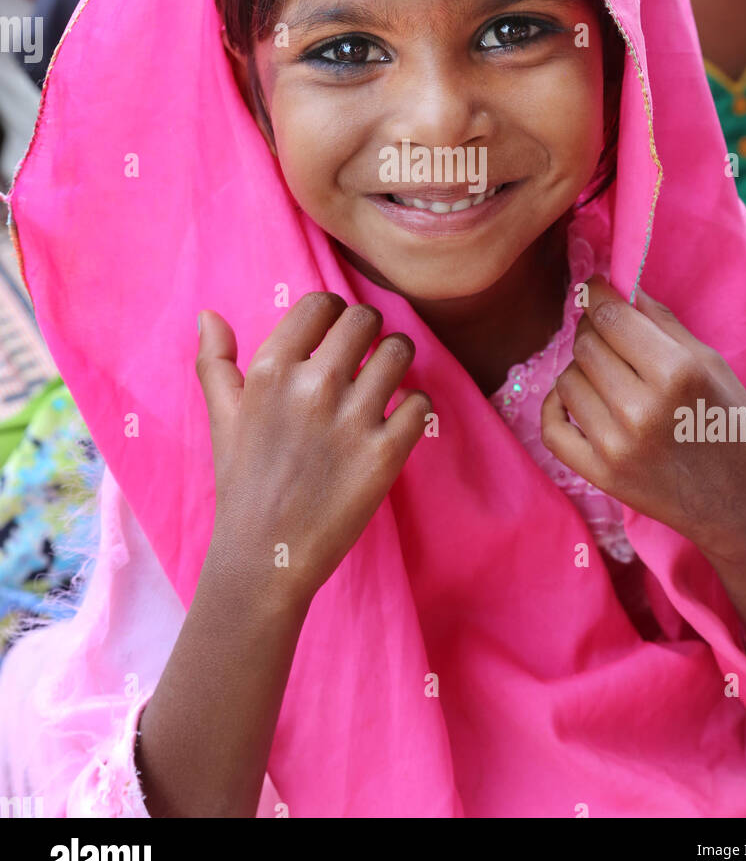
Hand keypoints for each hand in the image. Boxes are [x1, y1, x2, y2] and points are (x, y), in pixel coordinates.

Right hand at [196, 292, 431, 606]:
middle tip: (364, 358)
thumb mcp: (221, 419)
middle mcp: (313, 385)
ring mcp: (353, 419)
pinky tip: (395, 422)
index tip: (335, 336)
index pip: (322, 303)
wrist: (266, 557)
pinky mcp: (386, 453)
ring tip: (383, 384)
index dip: (334, 314)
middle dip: (368, 333)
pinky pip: (420, 402)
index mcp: (271, 370)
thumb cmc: (243, 483)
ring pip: (399, 352)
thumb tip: (209, 315)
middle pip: (366, 319)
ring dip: (396, 362)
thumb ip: (215, 362)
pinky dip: (414, 408)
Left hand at [541, 276, 745, 559]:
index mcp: (676, 373)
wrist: (739, 504)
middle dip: (593, 330)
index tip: (596, 289)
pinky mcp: (600, 475)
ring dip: (581, 369)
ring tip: (607, 374)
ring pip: (567, 380)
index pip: (611, 317)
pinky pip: (552, 428)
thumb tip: (622, 289)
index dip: (597, 295)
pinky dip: (556, 407)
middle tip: (608, 334)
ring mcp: (615, 445)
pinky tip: (576, 399)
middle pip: (586, 345)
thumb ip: (664, 323)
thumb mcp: (712, 365)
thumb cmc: (731, 427)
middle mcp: (641, 408)